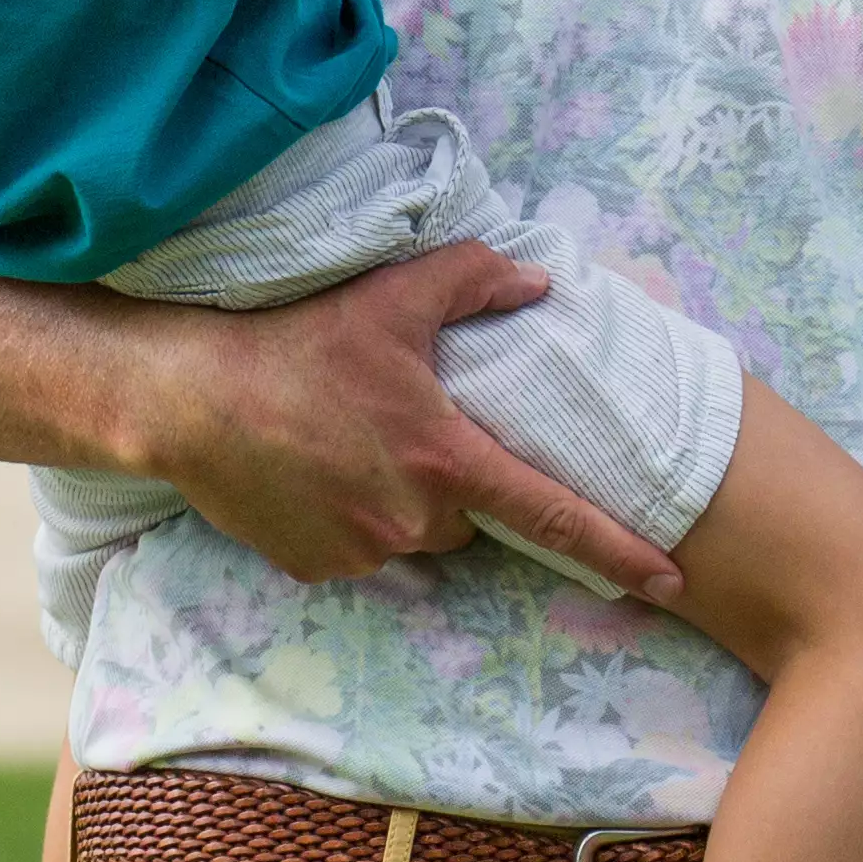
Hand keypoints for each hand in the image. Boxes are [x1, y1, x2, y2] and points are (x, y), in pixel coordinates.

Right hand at [128, 243, 685, 603]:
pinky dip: (352, 515)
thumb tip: (541, 282)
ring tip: (348, 439)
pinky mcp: (318, 571)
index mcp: (446, 457)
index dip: (620, 550)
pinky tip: (315, 468)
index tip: (673, 581)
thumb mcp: (392, 294)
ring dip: (403, 497)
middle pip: (471, 514)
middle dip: (454, 477)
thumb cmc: (297, 341)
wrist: (189, 396)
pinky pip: (361, 548)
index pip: (553, 514)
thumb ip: (474, 280)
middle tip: (403, 422)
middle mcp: (414, 519)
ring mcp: (363, 553)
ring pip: (417, 533)